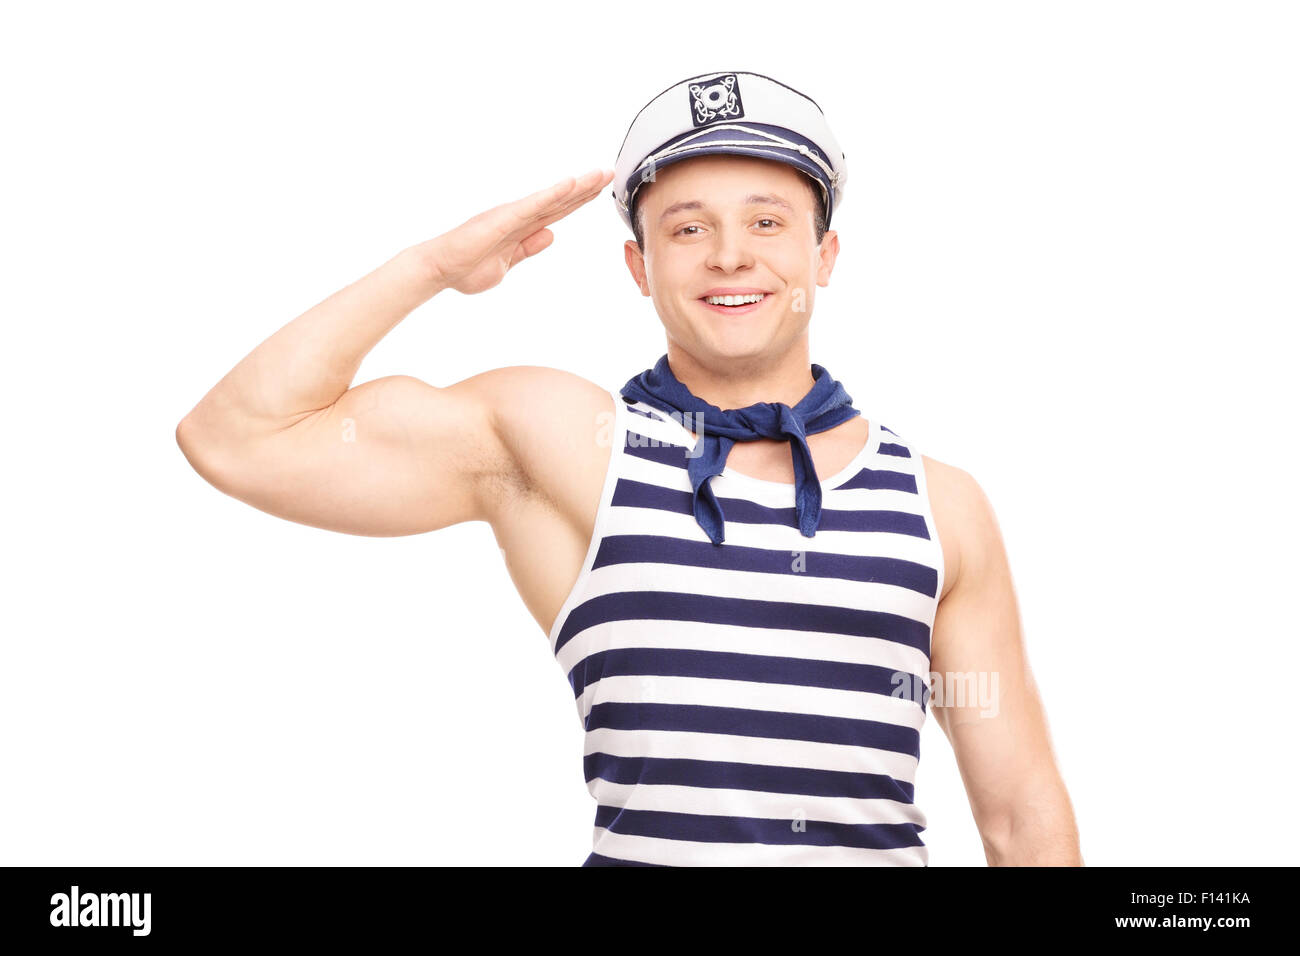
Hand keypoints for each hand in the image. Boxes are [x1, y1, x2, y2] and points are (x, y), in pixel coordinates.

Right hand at [419, 168, 614, 294]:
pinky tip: (571, 184)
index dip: (579, 200)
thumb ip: (528, 248)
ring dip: (578, 186)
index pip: (557, 211)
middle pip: (560, 200)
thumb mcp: (507, 263)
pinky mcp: (503, 219)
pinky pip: (534, 205)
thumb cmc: (466, 268)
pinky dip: (553, 194)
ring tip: (600, 174)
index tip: (599, 189)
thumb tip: (551, 235)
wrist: (440, 270)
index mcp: (521, 228)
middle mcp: (519, 216)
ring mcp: (512, 215)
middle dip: (586, 187)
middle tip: (609, 173)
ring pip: (552, 198)